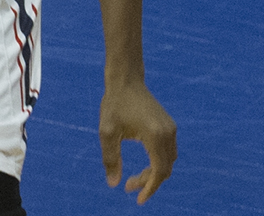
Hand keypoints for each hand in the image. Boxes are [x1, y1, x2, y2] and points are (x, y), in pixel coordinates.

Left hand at [99, 81, 176, 203]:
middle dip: (149, 182)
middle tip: (129, 186)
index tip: (137, 198)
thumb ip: (111, 158)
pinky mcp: (169, 126)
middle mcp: (168, 134)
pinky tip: (144, 164)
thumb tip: (114, 184)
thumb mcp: (107, 131)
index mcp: (154, 136)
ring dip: (154, 173)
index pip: (158, 171)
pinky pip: (168, 152)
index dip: (149, 188)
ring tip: (134, 177)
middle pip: (165, 169)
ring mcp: (171, 129)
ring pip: (168, 162)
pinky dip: (158, 162)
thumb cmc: (114, 104)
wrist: (126, 80)